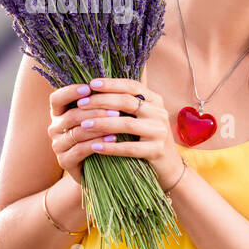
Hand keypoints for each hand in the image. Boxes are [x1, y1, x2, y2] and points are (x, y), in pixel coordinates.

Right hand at [47, 79, 120, 188]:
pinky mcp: (65, 162)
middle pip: (70, 116)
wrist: (105, 165)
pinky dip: (96, 144)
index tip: (89, 87)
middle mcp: (55, 128)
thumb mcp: (103, 113)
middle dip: (94, 110)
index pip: (57, 98)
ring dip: (98, 127)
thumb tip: (122, 72)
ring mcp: (58, 146)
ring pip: (76, 133)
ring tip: (118, 123)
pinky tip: (113, 139)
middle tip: (116, 109)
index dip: (71, 92)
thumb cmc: (105, 133)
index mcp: (60, 112)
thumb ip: (105, 95)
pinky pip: (80, 150)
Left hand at [50, 75, 183, 189]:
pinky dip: (111, 147)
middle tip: (80, 104)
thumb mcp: (140, 116)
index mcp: (155, 100)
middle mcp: (159, 113)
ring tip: (83, 125)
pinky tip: (95, 147)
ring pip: (127, 124)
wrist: (168, 165)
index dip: (111, 84)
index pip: (131, 86)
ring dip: (102, 124)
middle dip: (101, 102)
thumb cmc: (146, 136)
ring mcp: (160, 132)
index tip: (91, 84)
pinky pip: (130, 148)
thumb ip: (125, 103)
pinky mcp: (157, 151)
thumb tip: (94, 87)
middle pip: (127, 102)